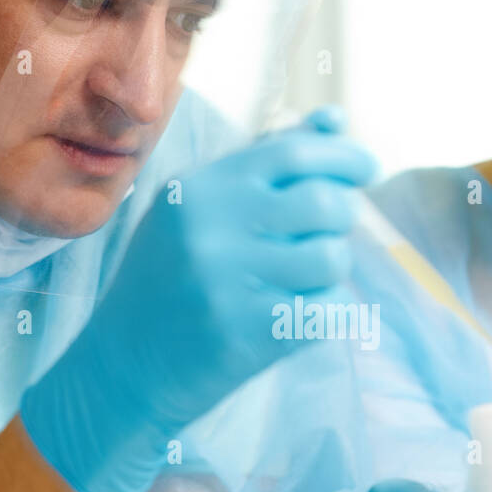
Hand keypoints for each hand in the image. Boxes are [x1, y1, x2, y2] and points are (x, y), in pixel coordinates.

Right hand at [19, 111, 377, 491]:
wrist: (123, 370)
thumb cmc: (169, 283)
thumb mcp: (197, 211)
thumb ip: (264, 163)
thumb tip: (337, 121)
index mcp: (196, 189)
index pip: (292, 153)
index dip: (343, 156)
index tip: (368, 168)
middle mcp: (210, 228)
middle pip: (324, 203)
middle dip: (342, 216)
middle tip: (326, 234)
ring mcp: (228, 282)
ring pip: (332, 258)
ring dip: (330, 270)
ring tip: (300, 280)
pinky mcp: (248, 333)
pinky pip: (328, 309)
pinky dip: (327, 313)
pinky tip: (297, 316)